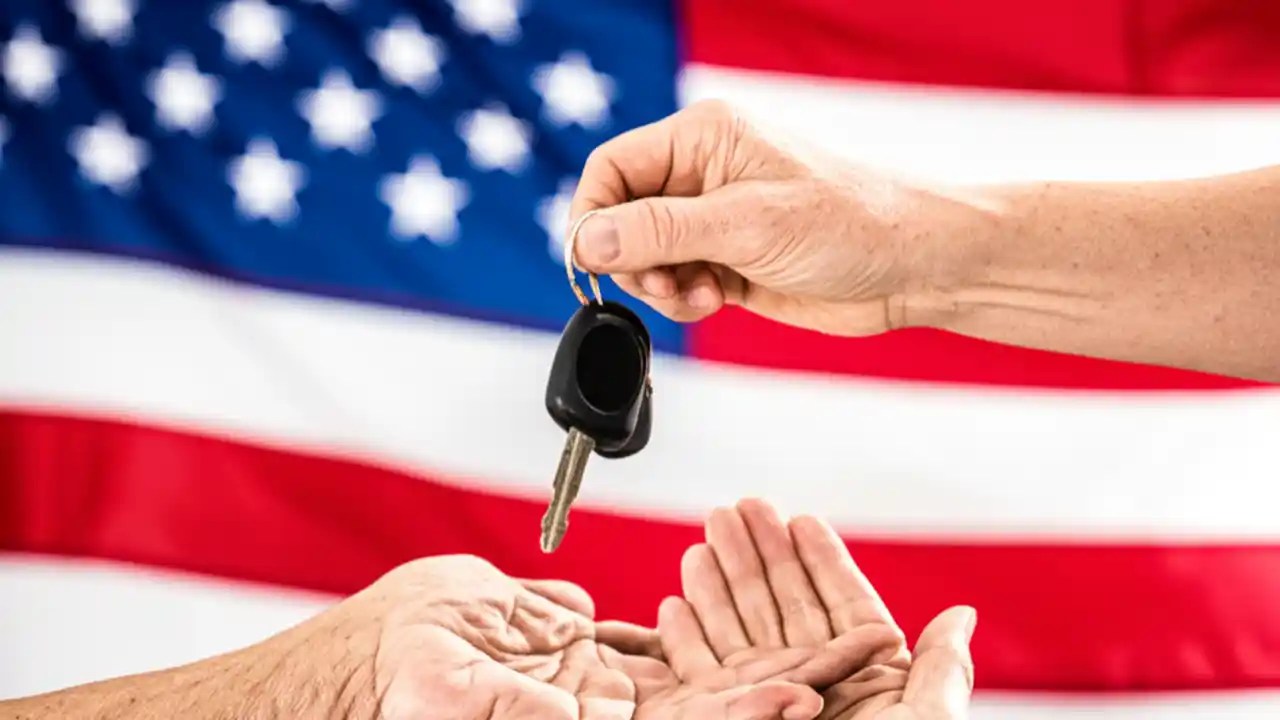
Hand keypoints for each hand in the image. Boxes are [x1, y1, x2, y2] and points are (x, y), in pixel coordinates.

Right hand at [303, 554, 839, 719]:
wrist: (371, 656)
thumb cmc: (399, 687)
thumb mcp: (460, 695)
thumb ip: (523, 707)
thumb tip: (578, 718)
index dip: (748, 710)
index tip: (808, 690)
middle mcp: (611, 714)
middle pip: (718, 693)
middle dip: (788, 670)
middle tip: (860, 646)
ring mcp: (602, 682)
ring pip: (696, 653)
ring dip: (756, 626)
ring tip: (821, 602)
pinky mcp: (584, 647)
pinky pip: (655, 627)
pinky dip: (699, 602)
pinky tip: (740, 576)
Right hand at [569, 100, 990, 334]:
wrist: (911, 269)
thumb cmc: (848, 224)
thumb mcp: (745, 224)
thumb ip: (660, 231)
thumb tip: (588, 239)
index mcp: (703, 137)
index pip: (612, 168)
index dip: (593, 215)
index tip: (593, 262)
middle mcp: (702, 174)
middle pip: (622, 217)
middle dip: (632, 259)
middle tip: (663, 284)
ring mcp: (714, 220)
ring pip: (644, 258)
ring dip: (660, 286)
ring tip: (702, 295)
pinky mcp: (728, 261)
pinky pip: (675, 283)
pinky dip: (683, 301)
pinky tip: (716, 301)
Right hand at [674, 498, 975, 719]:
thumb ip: (941, 672)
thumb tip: (960, 615)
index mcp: (869, 691)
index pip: (840, 610)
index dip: (820, 562)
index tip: (798, 519)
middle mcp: (818, 697)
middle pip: (783, 610)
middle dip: (759, 557)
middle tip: (737, 508)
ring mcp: (772, 711)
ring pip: (741, 635)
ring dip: (719, 586)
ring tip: (703, 540)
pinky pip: (704, 679)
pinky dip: (688, 640)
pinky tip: (673, 605)